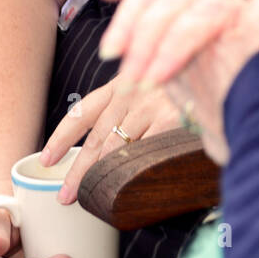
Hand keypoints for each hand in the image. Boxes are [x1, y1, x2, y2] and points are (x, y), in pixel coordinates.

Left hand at [39, 72, 182, 204]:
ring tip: (89, 195)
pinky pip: (144, 151)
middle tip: (66, 193)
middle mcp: (131, 92)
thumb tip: (108, 139)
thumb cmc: (182, 78)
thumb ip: (131, 102)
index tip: (47, 158)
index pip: (83, 111)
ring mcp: (150, 105)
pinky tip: (124, 186)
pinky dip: (132, 170)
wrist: (211, 62)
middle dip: (77, 169)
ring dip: (99, 174)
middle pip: (95, 138)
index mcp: (122, 83)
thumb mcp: (151, 81)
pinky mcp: (170, 119)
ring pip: (115, 148)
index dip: (61, 137)